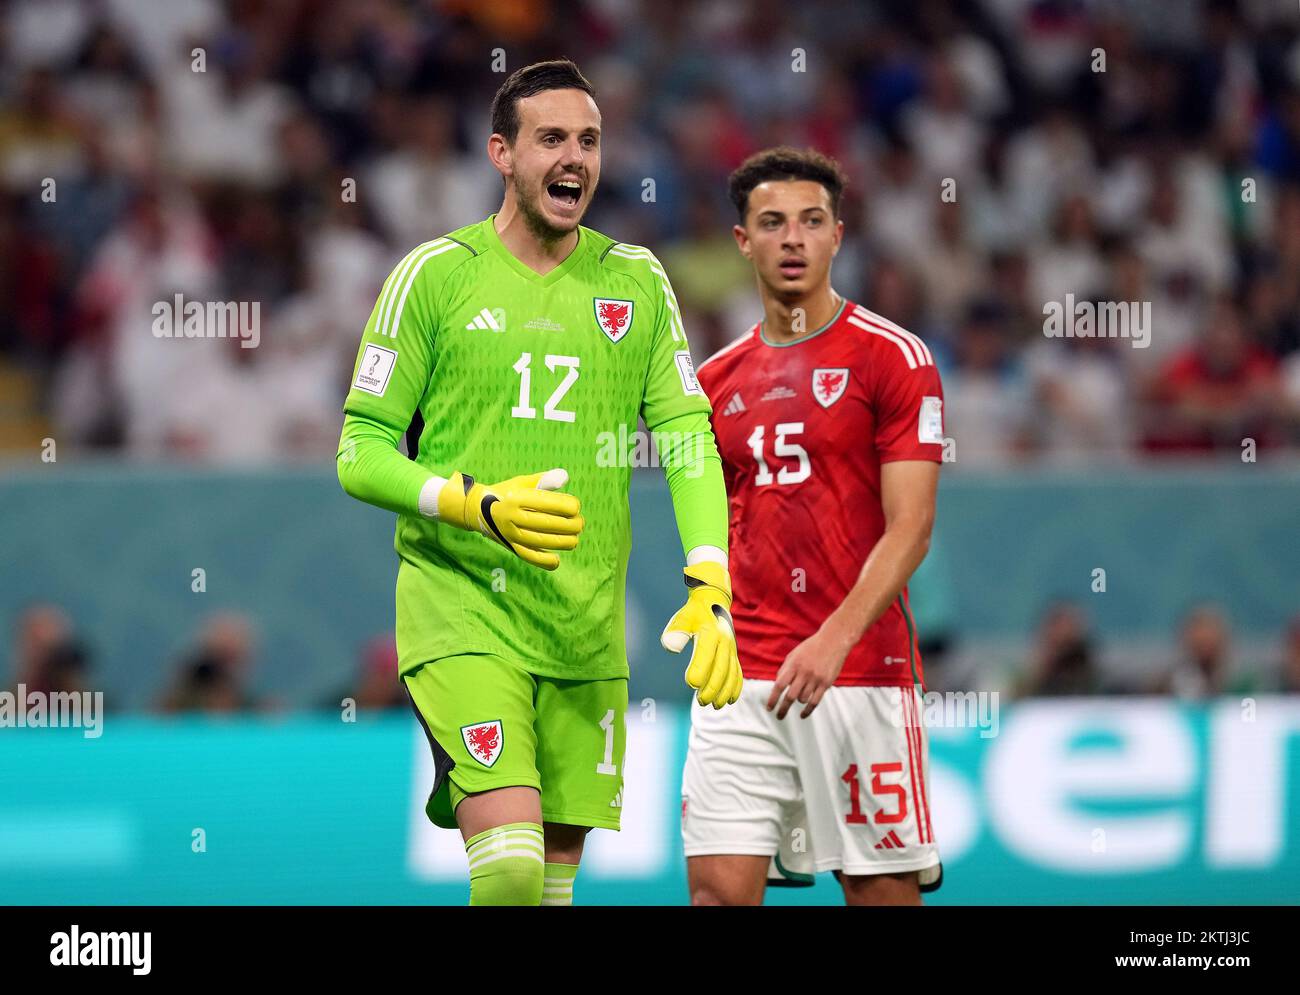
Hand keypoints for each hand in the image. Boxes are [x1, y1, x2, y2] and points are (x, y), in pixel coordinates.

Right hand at [437, 468, 582, 569]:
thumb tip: (565, 477)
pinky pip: (529, 557)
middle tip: (579, 523)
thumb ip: (544, 480)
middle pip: (549, 524)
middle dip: (571, 525)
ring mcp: (511, 534)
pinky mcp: (510, 547)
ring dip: (564, 542)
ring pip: (543, 541)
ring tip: (575, 538)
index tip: (575, 507)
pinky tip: (557, 560)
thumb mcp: (523, 483)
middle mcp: (512, 516)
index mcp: (517, 498)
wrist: (478, 510)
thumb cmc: (507, 493)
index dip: (569, 506)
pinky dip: (544, 561)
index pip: (550, 503)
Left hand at [660, 562, 742, 708]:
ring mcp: (731, 649)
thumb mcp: (682, 618)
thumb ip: (676, 632)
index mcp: (710, 633)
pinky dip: (735, 687)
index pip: (705, 655)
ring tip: (714, 705)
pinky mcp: (734, 654)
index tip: (691, 683)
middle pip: (720, 669)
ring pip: (731, 674)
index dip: (699, 670)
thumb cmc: (694, 613)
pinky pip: (738, 673)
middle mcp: (724, 642)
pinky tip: (729, 700)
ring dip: (724, 691)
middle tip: (701, 701)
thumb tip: (671, 647)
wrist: (713, 602)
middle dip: (712, 688)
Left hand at [767, 621, 853, 718]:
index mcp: (794, 665)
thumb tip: (777, 685)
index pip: (780, 685)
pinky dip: (807, 710)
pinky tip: (802, 715)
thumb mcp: (794, 655)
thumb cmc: (811, 647)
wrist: (833, 641)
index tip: (769, 708)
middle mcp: (804, 673)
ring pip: (802, 699)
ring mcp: (816, 679)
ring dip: (798, 701)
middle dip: (783, 709)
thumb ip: (785, 669)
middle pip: (790, 696)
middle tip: (779, 716)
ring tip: (799, 695)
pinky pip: (815, 702)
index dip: (773, 698)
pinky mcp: (826, 683)